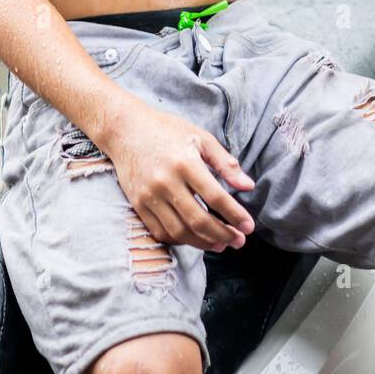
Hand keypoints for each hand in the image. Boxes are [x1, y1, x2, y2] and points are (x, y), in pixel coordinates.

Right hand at [105, 104, 255, 251]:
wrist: (125, 129)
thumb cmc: (167, 130)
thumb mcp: (201, 137)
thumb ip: (225, 163)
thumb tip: (248, 186)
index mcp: (185, 163)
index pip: (215, 197)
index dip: (235, 215)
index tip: (249, 226)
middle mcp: (166, 182)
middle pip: (198, 220)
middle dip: (223, 235)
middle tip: (239, 241)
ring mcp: (149, 196)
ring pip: (179, 231)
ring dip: (203, 243)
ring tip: (221, 244)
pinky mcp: (138, 204)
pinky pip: (160, 232)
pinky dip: (180, 240)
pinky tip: (195, 238)